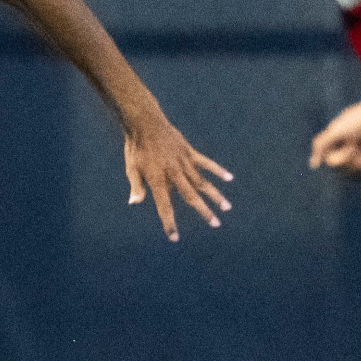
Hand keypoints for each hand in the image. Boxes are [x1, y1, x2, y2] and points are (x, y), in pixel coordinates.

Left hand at [123, 110, 232, 241]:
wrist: (145, 123)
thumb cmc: (136, 148)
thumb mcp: (132, 168)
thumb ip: (136, 186)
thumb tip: (134, 203)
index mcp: (157, 179)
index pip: (164, 206)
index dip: (169, 222)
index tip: (174, 237)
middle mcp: (173, 173)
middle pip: (191, 196)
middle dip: (204, 211)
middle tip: (216, 224)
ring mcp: (183, 162)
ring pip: (202, 182)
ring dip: (215, 195)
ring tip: (227, 207)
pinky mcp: (189, 152)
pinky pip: (205, 163)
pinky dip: (217, 170)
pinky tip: (229, 178)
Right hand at [309, 94, 360, 178]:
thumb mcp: (338, 128)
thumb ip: (322, 145)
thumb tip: (312, 164)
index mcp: (341, 140)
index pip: (331, 163)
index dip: (337, 160)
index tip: (348, 147)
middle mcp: (353, 149)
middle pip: (344, 171)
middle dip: (350, 161)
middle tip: (358, 147)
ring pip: (360, 175)